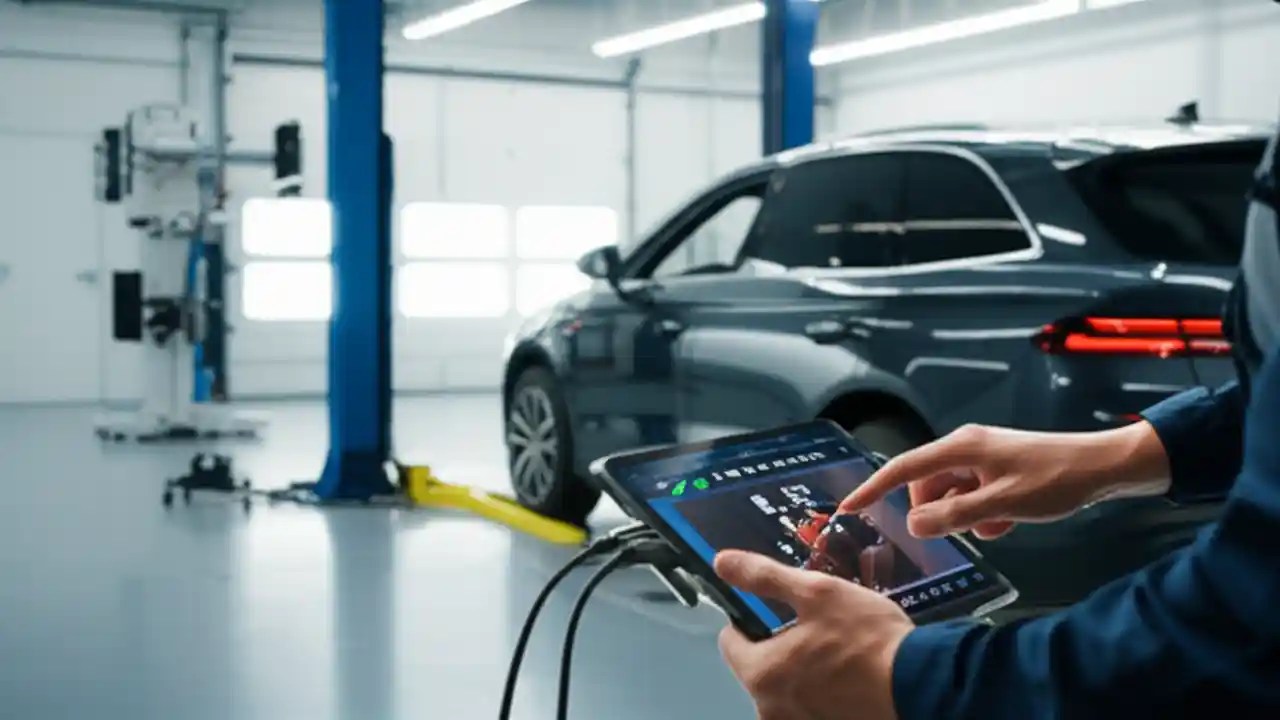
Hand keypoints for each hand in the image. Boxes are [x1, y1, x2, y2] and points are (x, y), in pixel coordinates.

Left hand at [715, 550, 911, 719]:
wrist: (922, 687)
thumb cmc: (867, 638)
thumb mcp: (816, 592)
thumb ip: (765, 577)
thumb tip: (722, 562)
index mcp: (761, 674)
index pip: (731, 642)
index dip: (751, 620)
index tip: (780, 612)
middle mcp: (770, 710)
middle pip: (759, 669)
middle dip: (781, 649)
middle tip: (820, 631)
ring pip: (786, 691)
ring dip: (803, 674)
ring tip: (839, 656)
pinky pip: (810, 708)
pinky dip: (822, 694)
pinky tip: (849, 680)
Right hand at [840, 422, 1171, 540]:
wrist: (1105, 466)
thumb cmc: (1055, 480)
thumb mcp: (1002, 505)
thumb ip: (955, 516)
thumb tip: (914, 525)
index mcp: (960, 448)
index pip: (902, 469)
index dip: (872, 489)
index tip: (847, 509)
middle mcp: (965, 447)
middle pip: (926, 486)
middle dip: (936, 513)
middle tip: (963, 533)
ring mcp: (982, 457)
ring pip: (951, 494)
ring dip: (964, 516)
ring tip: (997, 526)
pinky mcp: (998, 468)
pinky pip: (972, 495)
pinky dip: (982, 512)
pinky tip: (1007, 521)